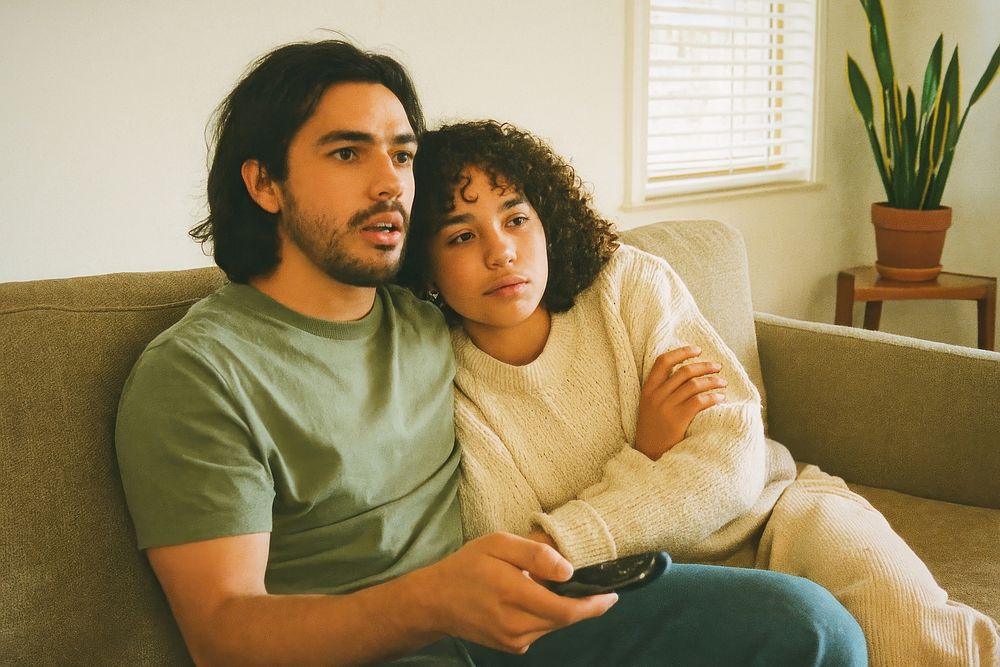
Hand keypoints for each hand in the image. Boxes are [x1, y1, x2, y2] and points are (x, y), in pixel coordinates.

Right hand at [412, 533, 617, 653]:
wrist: (435, 601)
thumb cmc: (467, 566)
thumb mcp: (497, 544)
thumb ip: (534, 553)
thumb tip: (568, 568)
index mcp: (513, 595)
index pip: (566, 609)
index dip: (593, 605)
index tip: (613, 594)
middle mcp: (515, 624)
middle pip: (564, 618)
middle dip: (580, 603)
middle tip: (586, 583)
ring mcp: (513, 640)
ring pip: (553, 625)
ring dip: (560, 608)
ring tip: (543, 586)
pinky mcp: (511, 647)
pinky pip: (540, 631)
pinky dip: (545, 616)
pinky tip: (530, 600)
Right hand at [634, 346, 726, 460]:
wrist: (648, 455)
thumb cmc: (653, 430)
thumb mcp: (649, 407)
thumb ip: (662, 391)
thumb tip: (687, 375)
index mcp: (648, 389)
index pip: (663, 361)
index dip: (681, 352)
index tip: (697, 350)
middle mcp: (656, 395)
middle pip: (684, 371)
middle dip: (704, 366)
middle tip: (717, 366)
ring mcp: (666, 407)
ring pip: (694, 385)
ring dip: (712, 381)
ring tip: (722, 382)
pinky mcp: (677, 419)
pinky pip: (699, 401)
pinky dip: (712, 397)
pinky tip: (720, 398)